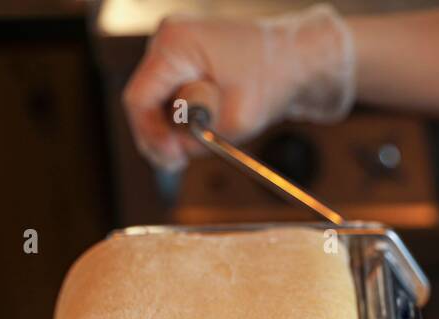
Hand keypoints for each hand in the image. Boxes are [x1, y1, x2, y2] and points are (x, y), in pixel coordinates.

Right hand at [121, 4, 354, 170]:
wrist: (300, 58)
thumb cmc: (276, 76)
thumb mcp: (237, 120)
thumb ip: (197, 140)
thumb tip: (172, 151)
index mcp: (177, 44)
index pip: (138, 99)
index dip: (150, 135)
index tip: (171, 158)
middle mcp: (169, 39)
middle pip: (145, 101)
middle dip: (163, 134)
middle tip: (183, 159)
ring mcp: (175, 47)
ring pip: (157, 101)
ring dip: (175, 126)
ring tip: (209, 132)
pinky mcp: (184, 59)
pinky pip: (170, 95)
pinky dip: (184, 116)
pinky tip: (208, 121)